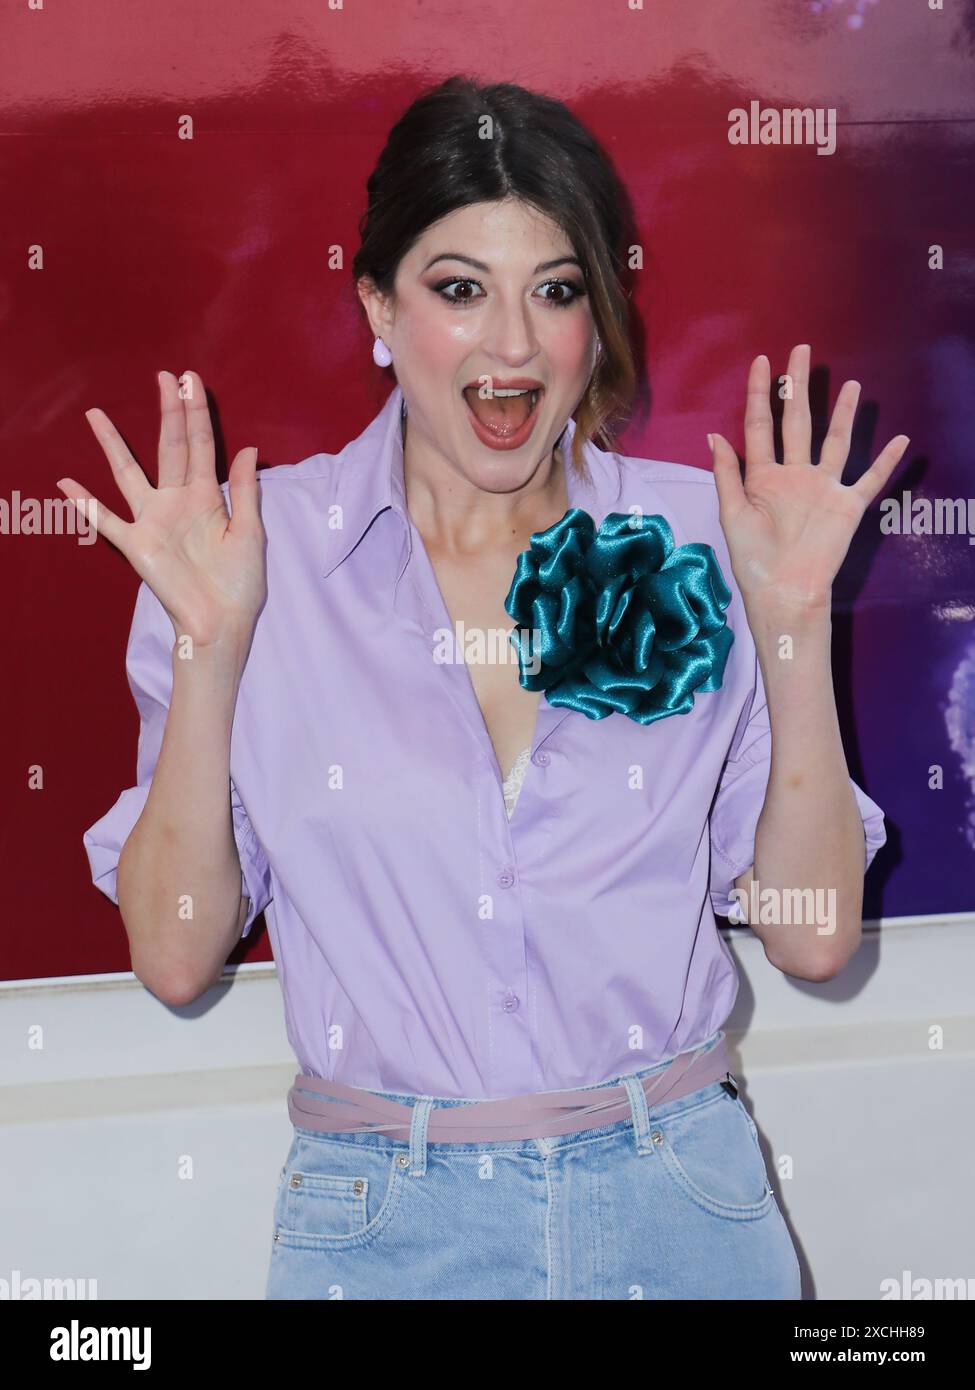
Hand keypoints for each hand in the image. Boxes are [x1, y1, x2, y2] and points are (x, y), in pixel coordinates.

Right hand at [57, 370, 266, 647]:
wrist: (222, 623)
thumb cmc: (239, 584)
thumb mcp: (251, 532)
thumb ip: (245, 491)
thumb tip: (249, 448)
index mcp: (208, 498)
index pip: (202, 445)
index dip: (197, 413)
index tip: (191, 380)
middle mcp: (177, 502)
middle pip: (170, 447)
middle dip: (169, 412)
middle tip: (165, 376)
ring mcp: (154, 521)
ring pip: (128, 473)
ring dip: (112, 444)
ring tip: (96, 415)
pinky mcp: (137, 546)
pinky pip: (107, 521)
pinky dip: (86, 504)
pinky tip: (67, 484)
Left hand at [709, 345, 908, 611]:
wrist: (783, 592)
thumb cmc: (753, 560)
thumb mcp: (732, 515)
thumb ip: (727, 474)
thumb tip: (714, 435)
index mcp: (762, 477)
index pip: (760, 426)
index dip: (758, 394)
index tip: (761, 361)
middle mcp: (794, 475)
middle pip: (797, 422)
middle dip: (798, 386)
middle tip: (801, 351)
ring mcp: (822, 488)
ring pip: (836, 441)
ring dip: (844, 413)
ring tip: (851, 384)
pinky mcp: (847, 506)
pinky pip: (870, 479)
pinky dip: (886, 461)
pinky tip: (900, 439)